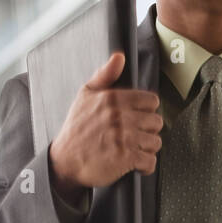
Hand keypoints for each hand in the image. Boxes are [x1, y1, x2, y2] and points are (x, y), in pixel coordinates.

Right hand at [49, 50, 162, 192]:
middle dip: (148, 130)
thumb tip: (119, 57)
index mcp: (113, 99)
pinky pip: (150, 161)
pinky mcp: (125, 158)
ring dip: (147, 148)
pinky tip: (136, 164)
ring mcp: (124, 138)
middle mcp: (120, 117)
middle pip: (156, 122)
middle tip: (136, 136)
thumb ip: (105, 75)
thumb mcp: (85, 95)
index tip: (138, 118)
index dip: (147, 111)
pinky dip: (145, 165)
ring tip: (135, 149)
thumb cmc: (76, 129)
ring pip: (155, 142)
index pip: (151, 101)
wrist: (65, 160)